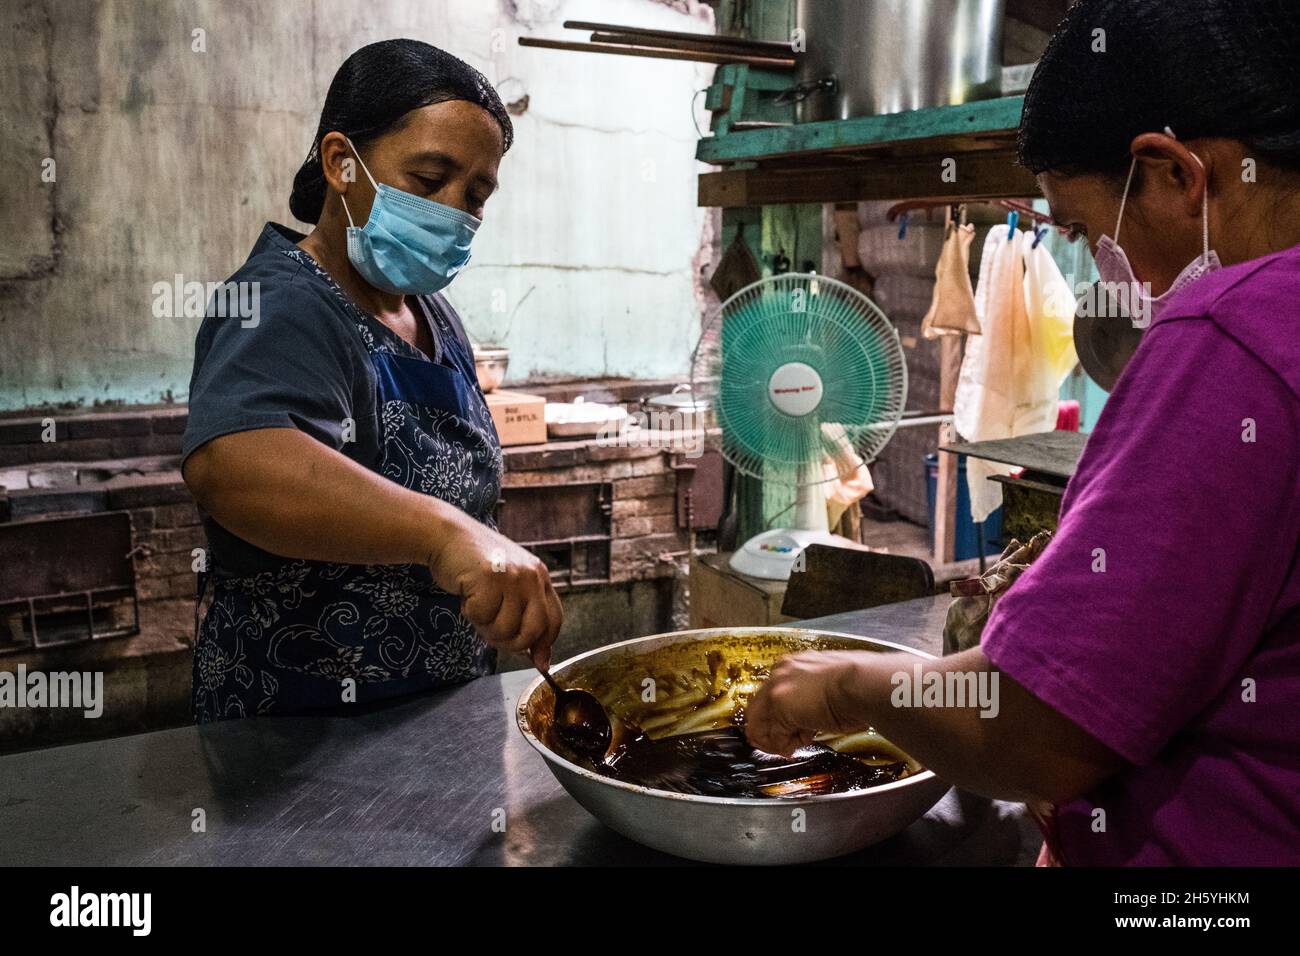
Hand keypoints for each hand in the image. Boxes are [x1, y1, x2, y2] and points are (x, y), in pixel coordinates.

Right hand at [427, 514, 562, 668]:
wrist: (447, 535)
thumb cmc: (475, 565)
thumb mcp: (508, 585)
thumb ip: (525, 614)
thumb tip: (541, 660)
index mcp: (540, 577)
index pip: (554, 620)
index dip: (544, 645)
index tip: (537, 661)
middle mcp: (532, 576)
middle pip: (534, 631)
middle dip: (512, 643)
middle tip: (492, 633)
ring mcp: (513, 576)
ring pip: (506, 628)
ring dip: (486, 627)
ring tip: (477, 605)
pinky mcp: (491, 578)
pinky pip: (483, 616)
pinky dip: (470, 613)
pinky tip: (467, 594)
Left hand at [745, 651, 870, 756]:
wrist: (864, 683)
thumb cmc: (858, 684)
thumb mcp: (829, 685)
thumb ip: (810, 697)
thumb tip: (806, 718)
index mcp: (792, 665)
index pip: (770, 694)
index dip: (777, 717)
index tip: (787, 730)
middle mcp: (780, 673)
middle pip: (757, 709)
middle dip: (767, 733)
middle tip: (779, 746)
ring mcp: (777, 689)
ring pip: (761, 725)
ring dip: (777, 741)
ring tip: (797, 744)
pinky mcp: (780, 707)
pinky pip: (775, 737)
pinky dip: (786, 746)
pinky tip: (805, 741)